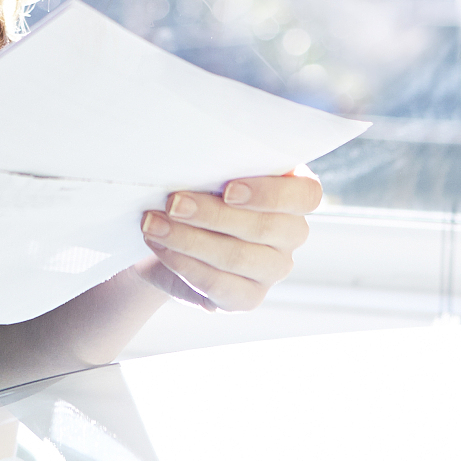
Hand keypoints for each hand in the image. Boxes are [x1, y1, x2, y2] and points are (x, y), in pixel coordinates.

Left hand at [134, 166, 323, 311]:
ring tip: (154, 224)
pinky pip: (220, 285)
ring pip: (238, 257)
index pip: (306, 195)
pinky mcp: (248, 298)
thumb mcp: (212, 172)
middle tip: (173, 203)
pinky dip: (185, 264)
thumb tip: (195, 163)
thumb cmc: (198, 189)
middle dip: (212, 214)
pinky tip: (161, 248)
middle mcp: (292, 233)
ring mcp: (274, 269)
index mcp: (295, 193)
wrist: (171, 234)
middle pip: (264, 227)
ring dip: (189, 239)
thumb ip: (219, 166)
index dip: (270, 194)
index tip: (228, 190)